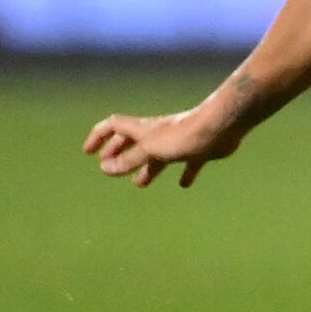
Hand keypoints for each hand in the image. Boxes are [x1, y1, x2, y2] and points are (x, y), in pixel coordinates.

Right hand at [84, 107, 236, 188]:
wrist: (221, 128)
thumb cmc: (184, 136)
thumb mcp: (150, 150)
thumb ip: (128, 160)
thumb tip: (105, 168)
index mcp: (143, 130)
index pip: (113, 126)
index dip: (99, 137)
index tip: (89, 152)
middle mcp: (159, 134)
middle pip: (134, 142)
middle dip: (120, 154)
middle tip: (109, 168)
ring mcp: (180, 142)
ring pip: (158, 156)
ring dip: (147, 168)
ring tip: (140, 183)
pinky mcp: (200, 151)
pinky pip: (189, 163)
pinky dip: (185, 173)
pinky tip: (184, 184)